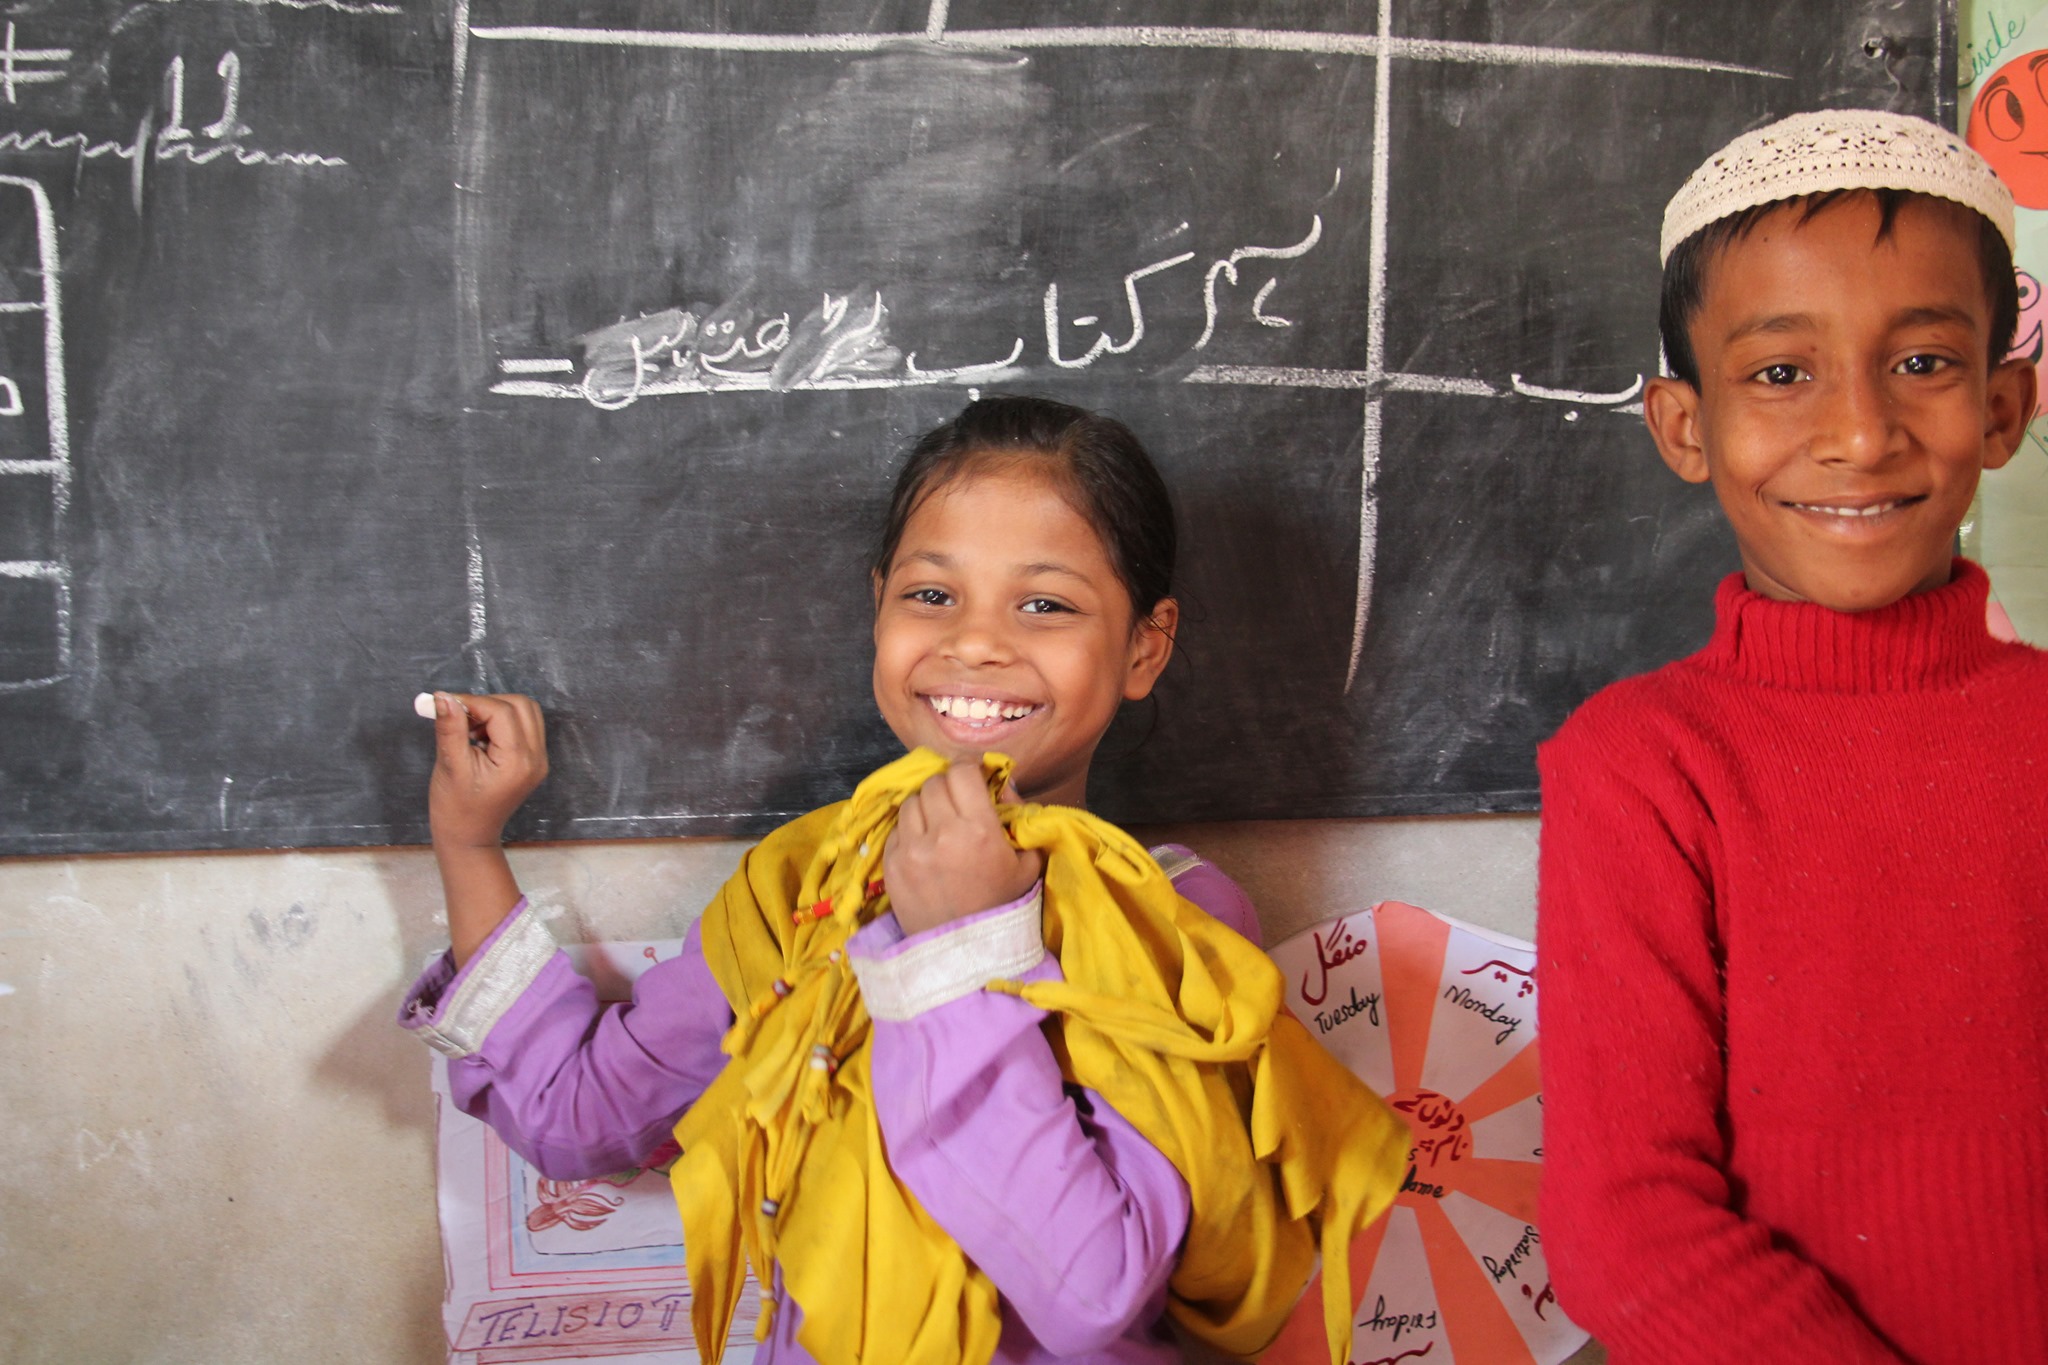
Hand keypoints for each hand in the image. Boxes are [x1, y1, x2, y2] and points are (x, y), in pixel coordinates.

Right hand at [426, 692, 548, 849]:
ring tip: (470, 730)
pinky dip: (503, 722)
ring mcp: (538, 760)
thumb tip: (444, 696)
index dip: (472, 702)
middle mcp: (536, 758)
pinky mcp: (533, 761)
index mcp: (518, 761)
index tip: (445, 704)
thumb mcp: (450, 765)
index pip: (501, 711)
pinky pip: (525, 726)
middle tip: (459, 718)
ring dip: (496, 710)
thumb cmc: (456, 807)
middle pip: (520, 706)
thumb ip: (450, 727)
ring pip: (526, 712)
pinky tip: (480, 738)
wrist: (469, 836)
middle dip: (487, 704)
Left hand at [883, 762, 1043, 936]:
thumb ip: (1019, 820)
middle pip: (934, 784)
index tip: (973, 774)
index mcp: (978, 830)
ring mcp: (911, 850)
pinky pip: (896, 830)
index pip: (961, 773)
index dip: (968, 768)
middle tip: (957, 801)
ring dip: (926, 806)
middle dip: (947, 787)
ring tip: (938, 823)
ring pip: (911, 803)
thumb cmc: (1003, 907)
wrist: (967, 955)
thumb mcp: (1028, 864)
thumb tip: (1003, 787)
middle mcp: (941, 834)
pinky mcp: (892, 866)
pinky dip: (910, 831)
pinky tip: (924, 845)